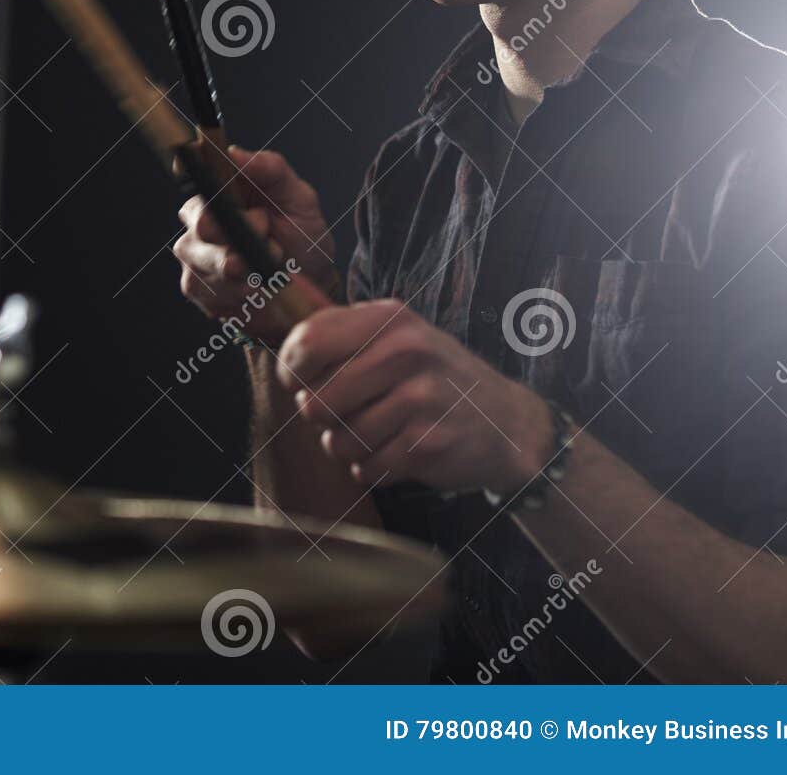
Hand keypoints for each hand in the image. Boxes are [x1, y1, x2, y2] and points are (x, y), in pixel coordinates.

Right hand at [173, 146, 337, 347]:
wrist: (306, 285)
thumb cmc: (301, 236)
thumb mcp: (298, 197)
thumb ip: (271, 170)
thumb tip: (234, 152)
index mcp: (219, 188)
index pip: (194, 175)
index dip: (205, 182)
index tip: (232, 195)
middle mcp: (197, 218)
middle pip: (205, 224)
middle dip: (245, 235)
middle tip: (269, 237)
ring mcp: (192, 253)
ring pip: (215, 261)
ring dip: (251, 267)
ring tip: (268, 263)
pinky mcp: (194, 286)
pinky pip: (217, 290)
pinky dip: (245, 290)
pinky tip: (256, 286)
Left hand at [276, 299, 553, 494]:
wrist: (506, 421)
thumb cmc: (434, 378)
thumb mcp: (397, 336)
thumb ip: (341, 335)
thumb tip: (280, 348)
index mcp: (389, 318)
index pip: (308, 341)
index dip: (289, 369)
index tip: (297, 382)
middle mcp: (406, 351)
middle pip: (315, 400)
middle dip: (320, 416)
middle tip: (342, 413)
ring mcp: (421, 397)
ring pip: (339, 439)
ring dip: (347, 445)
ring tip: (374, 432)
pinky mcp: (429, 442)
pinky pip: (366, 466)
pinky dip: (371, 467)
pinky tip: (393, 453)